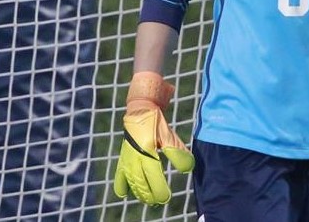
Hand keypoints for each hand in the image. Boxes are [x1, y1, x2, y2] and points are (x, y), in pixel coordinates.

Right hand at [113, 72, 194, 204]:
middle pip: (141, 184)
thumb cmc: (156, 121)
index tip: (166, 197)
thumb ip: (178, 152)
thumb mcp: (168, 135)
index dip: (159, 190)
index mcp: (146, 151)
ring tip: (147, 200)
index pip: (153, 177)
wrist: (140, 108)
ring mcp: (126, 158)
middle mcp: (134, 157)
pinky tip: (125, 194)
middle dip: (150, 195)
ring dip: (139, 193)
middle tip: (159, 201)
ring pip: (131, 182)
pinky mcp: (122, 157)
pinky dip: (121, 185)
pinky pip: (119, 175)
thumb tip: (188, 168)